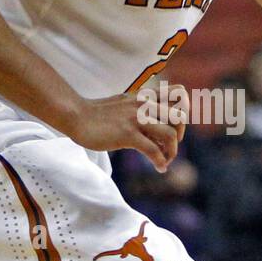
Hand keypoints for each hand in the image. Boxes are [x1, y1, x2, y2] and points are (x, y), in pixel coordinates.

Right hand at [71, 83, 189, 171]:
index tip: (175, 125)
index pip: (180, 93)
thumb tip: (158, 126)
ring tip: (164, 160)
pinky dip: (160, 161)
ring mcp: (136, 119)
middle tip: (169, 146)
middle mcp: (145, 104)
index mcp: (146, 96)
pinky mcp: (127, 134)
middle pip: (181, 116)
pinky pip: (153, 150)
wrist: (77, 116)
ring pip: (170, 134)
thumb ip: (142, 109)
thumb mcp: (126, 103)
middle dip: (180, 134)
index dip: (185, 109)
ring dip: (172, 151)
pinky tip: (159, 168)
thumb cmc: (99, 113)